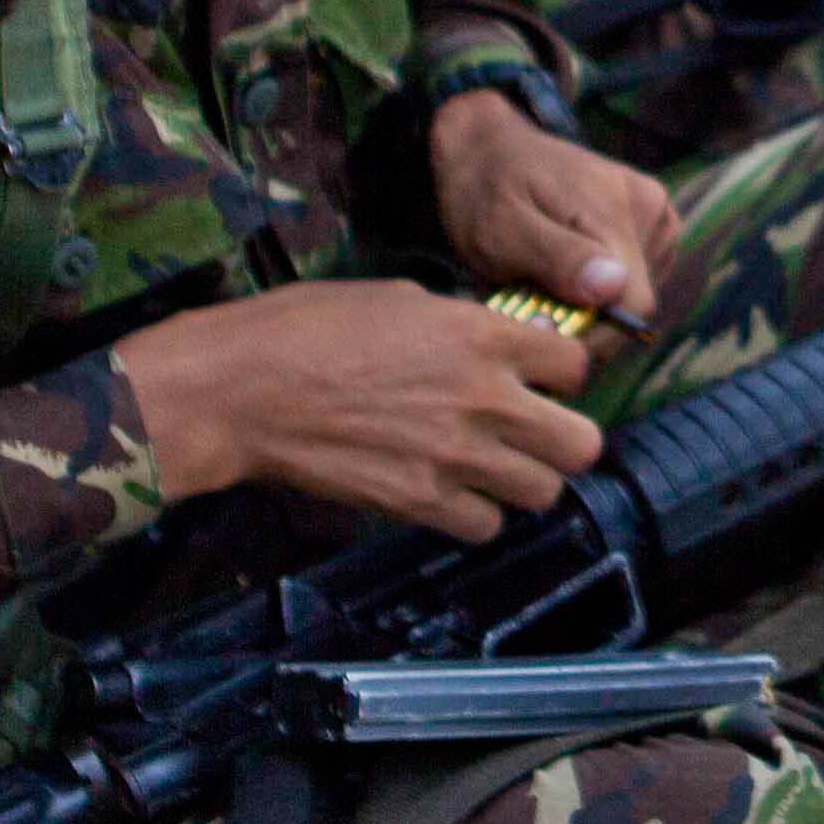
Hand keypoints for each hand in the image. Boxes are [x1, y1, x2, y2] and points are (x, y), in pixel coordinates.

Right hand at [115, 280, 600, 532]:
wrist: (242, 389)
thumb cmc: (306, 329)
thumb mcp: (397, 297)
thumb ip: (460, 323)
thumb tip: (495, 341)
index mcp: (482, 335)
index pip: (576, 365)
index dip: (563, 374)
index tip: (544, 380)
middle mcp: (484, 398)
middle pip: (581, 443)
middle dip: (566, 439)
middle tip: (539, 435)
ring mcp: (455, 456)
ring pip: (543, 493)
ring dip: (525, 482)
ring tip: (497, 469)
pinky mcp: (420, 502)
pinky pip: (485, 526)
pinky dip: (477, 516)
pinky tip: (455, 495)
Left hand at [431, 92, 677, 322]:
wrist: (489, 150)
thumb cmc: (486, 191)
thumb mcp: (502, 229)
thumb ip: (557, 257)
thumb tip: (613, 287)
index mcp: (615, 207)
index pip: (633, 303)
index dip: (590, 334)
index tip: (541, 330)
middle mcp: (649, 208)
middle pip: (636, 302)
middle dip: (586, 319)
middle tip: (531, 305)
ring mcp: (655, 214)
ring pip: (636, 294)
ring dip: (592, 304)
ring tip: (544, 281)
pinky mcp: (652, 223)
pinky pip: (635, 278)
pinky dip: (599, 288)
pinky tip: (565, 269)